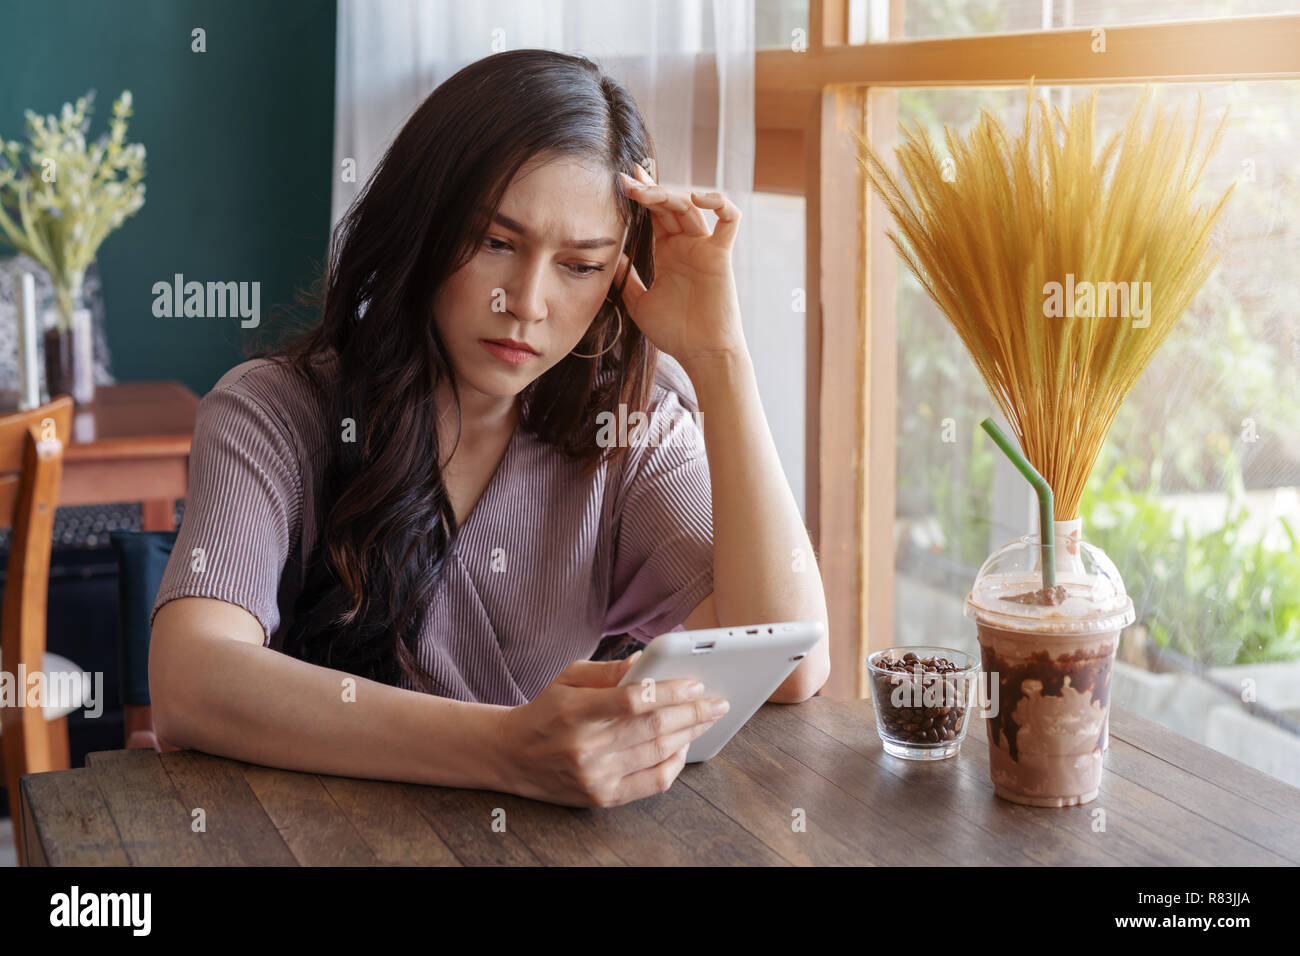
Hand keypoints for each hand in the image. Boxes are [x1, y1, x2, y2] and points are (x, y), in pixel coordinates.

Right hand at [496, 652, 728, 807]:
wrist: (512, 756)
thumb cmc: (546, 710)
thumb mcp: (568, 678)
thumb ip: (609, 670)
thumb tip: (647, 662)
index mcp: (575, 710)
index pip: (632, 701)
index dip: (668, 692)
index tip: (696, 683)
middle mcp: (586, 746)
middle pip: (653, 728)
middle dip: (693, 713)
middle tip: (718, 702)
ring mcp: (596, 775)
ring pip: (657, 753)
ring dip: (690, 734)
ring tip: (707, 719)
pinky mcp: (602, 797)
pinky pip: (652, 782)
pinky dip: (674, 764)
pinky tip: (684, 746)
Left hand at [614, 162, 746, 370]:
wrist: (701, 355)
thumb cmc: (675, 333)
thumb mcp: (639, 302)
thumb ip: (625, 278)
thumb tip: (608, 257)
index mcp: (668, 252)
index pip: (654, 214)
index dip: (640, 194)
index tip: (620, 181)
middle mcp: (687, 245)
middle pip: (669, 204)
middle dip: (648, 187)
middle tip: (625, 179)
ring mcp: (705, 248)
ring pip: (690, 206)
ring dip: (667, 193)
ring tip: (642, 190)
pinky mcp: (721, 255)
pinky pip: (730, 220)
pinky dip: (719, 202)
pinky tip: (696, 197)